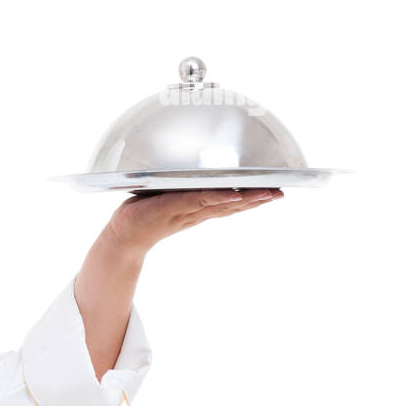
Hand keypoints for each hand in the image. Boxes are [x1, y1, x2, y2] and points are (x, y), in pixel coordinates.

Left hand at [106, 188, 284, 255]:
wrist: (123, 235)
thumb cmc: (144, 214)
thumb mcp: (168, 197)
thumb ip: (183, 188)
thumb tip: (196, 170)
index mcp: (199, 209)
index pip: (231, 203)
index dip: (254, 199)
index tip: (277, 191)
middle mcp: (197, 212)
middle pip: (233, 205)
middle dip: (259, 199)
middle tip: (283, 191)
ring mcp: (186, 210)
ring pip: (221, 203)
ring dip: (246, 199)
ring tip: (268, 193)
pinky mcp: (172, 206)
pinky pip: (198, 200)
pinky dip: (216, 198)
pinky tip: (233, 195)